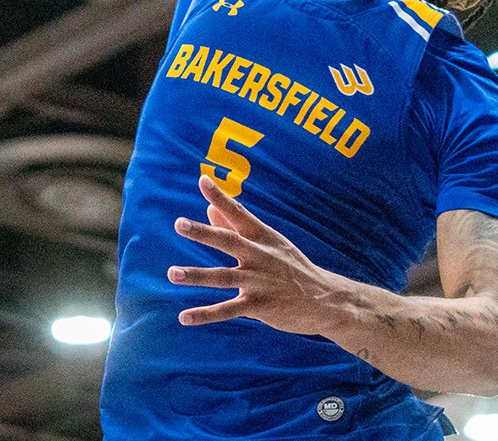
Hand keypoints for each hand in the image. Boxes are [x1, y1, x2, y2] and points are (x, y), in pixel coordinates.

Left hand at [167, 174, 353, 332]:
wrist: (325, 300)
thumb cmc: (292, 268)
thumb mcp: (270, 243)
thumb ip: (236, 227)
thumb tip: (208, 207)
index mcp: (263, 238)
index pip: (239, 213)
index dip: (221, 197)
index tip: (202, 180)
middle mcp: (260, 256)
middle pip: (228, 241)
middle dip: (203, 232)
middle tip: (179, 223)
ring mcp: (260, 282)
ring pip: (223, 277)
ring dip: (196, 275)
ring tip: (172, 273)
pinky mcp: (259, 306)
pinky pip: (228, 310)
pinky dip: (205, 315)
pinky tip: (184, 317)